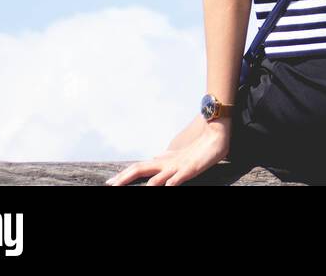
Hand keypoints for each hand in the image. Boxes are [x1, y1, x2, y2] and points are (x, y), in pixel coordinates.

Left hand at [105, 120, 230, 185]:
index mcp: (163, 161)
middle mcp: (167, 163)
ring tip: (134, 190)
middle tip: (110, 185)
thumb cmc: (199, 147)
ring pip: (157, 177)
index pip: (139, 167)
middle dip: (124, 178)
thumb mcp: (180, 154)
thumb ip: (167, 156)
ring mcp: (178, 166)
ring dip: (145, 186)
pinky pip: (179, 178)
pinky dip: (170, 183)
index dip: (124, 174)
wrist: (216, 134)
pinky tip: (166, 188)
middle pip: (140, 169)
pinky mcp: (191, 169)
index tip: (109, 182)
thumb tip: (154, 156)